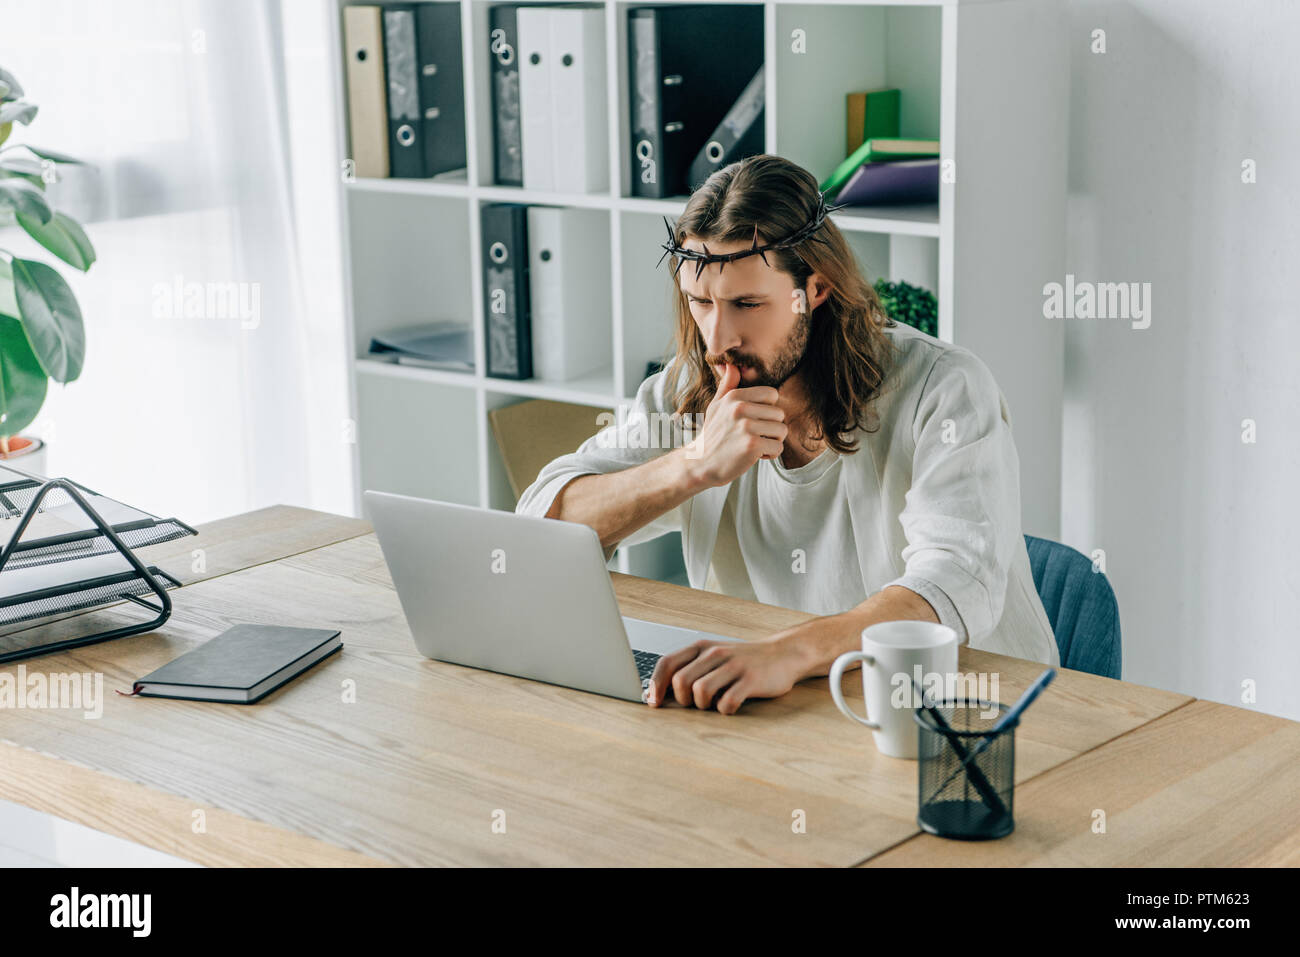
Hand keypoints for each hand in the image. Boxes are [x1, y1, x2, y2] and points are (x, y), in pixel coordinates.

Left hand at [644, 636, 806, 714]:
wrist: (783, 654)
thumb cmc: (743, 661)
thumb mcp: (714, 657)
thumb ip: (690, 669)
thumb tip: (659, 693)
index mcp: (702, 647)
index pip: (667, 662)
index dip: (655, 684)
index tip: (653, 702)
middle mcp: (715, 653)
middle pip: (681, 681)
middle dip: (683, 699)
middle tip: (695, 704)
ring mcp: (733, 666)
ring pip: (700, 691)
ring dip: (703, 706)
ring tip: (715, 703)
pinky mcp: (750, 680)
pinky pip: (727, 702)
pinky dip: (725, 710)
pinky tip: (732, 706)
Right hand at [683, 363, 786, 486]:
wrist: (699, 464)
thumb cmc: (712, 435)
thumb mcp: (716, 406)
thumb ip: (728, 386)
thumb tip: (731, 365)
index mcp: (735, 397)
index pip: (772, 394)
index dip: (768, 410)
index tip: (755, 421)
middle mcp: (740, 408)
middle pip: (780, 414)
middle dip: (771, 428)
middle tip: (753, 437)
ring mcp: (746, 426)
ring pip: (782, 431)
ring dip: (771, 441)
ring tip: (753, 445)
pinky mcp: (752, 445)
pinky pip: (778, 447)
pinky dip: (769, 454)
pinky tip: (753, 455)